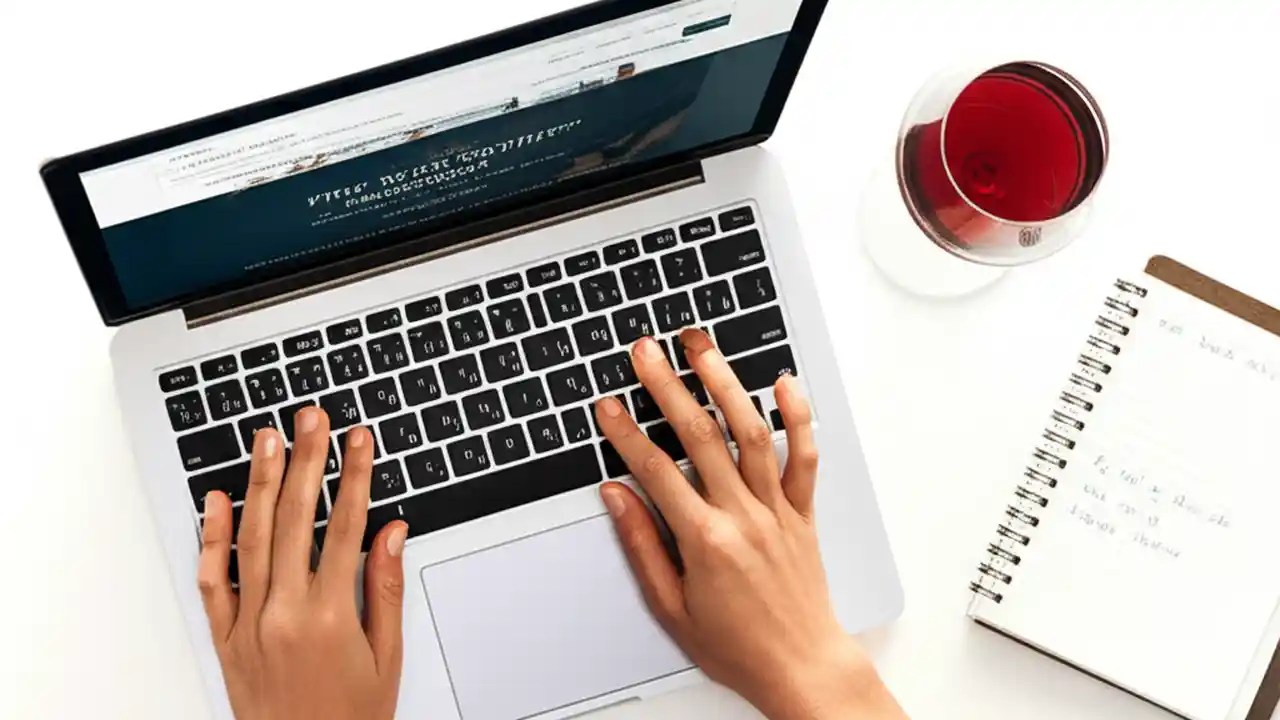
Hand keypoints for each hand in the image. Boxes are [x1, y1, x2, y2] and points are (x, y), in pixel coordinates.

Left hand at [197, 408, 408, 719]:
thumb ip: (385, 589)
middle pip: (294, 518)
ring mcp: (248, 624)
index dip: (354, 477)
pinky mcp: (224, 638)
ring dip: (259, 481)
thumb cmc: (350, 719)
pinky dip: (210, 536)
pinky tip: (216, 500)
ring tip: (268, 439)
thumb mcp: (387, 658)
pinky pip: (211, 579)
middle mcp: (282, 614)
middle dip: (305, 460)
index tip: (358, 441)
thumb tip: (391, 532)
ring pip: (250, 536)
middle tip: (311, 419)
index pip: (345, 526)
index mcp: (329, 617)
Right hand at [596, 331, 905, 719]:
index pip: (655, 471)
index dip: (625, 433)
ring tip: (702, 348)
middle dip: (668, 387)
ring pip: (750, 433)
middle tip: (647, 352)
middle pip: (699, 436)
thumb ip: (642, 546)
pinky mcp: (803, 512)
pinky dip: (797, 417)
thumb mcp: (671, 607)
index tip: (608, 406)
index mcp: (704, 540)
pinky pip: (804, 457)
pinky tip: (783, 383)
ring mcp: (776, 510)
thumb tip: (616, 496)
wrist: (800, 666)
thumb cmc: (736, 645)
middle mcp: (742, 516)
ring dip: (725, 384)